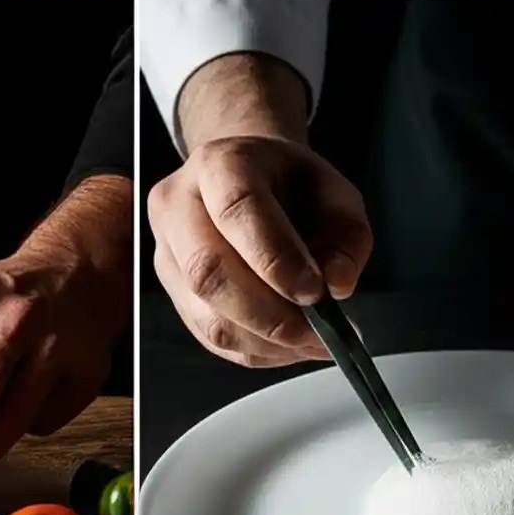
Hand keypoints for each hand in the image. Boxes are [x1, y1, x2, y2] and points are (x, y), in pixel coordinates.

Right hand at [148, 135, 371, 366]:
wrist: (241, 181)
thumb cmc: (287, 185)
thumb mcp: (334, 192)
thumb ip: (347, 235)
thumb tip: (337, 285)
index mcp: (220, 164)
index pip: (238, 209)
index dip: (276, 258)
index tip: (315, 291)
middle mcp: (178, 205)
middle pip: (209, 271)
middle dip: (270, 315)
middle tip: (317, 332)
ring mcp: (166, 252)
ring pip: (207, 315)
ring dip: (266, 341)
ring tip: (311, 341)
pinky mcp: (170, 291)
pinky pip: (210, 337)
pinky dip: (255, 350)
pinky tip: (287, 343)